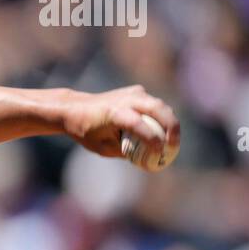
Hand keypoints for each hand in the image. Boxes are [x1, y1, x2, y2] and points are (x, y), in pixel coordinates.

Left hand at [61, 85, 179, 158]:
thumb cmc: (86, 130)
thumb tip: (150, 158)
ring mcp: (133, 92)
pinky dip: (162, 118)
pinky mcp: (137, 91)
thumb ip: (126, 151)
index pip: (139, 124)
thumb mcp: (103, 147)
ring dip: (170, 123)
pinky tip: (163, 133)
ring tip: (172, 143)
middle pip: (158, 109)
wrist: (74, 108)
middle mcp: (126, 99)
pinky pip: (155, 105)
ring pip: (160, 106)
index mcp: (114, 113)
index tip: (159, 154)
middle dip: (172, 128)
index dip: (152, 140)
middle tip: (174, 147)